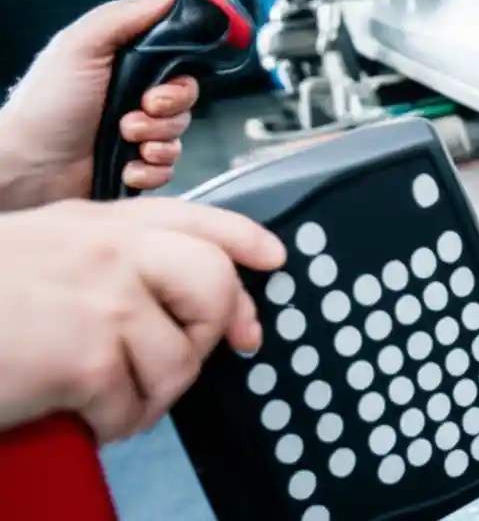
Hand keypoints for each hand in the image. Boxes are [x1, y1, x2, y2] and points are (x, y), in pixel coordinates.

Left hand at [0, 0, 199, 207]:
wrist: (28, 166)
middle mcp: (133, 97)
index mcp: (124, 65)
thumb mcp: (81, 45)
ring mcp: (137, 133)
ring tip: (124, 139)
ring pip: (179, 136)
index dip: (182, 75)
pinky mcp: (137, 166)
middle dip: (169, 110)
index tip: (163, 83)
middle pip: (186, 99)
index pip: (179, 62)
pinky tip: (126, 167)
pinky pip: (168, 168)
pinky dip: (150, 170)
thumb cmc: (46, 104)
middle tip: (140, 110)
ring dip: (156, 140)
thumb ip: (126, 15)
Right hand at [0, 198, 284, 441]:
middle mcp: (109, 251)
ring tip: (113, 398)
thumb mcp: (42, 253)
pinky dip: (113, 424)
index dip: (244, 238)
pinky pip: (137, 404)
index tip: (274, 260)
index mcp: (97, 223)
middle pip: (214, 284)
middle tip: (182, 354)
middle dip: (212, 330)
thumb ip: (108, 260)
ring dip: (153, 394)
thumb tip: (169, 299)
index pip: (196, 217)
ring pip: (182, 357)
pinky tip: (81, 415)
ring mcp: (103, 299)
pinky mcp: (89, 354)